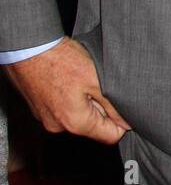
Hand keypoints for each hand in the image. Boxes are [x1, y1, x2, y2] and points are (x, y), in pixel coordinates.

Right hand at [1, 36, 130, 143]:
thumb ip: (113, 105)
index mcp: (76, 123)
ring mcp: (47, 118)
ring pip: (78, 115)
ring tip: (81, 79)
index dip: (122, 121)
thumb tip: (127, 123)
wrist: (29, 48)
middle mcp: (59, 127)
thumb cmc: (61, 61)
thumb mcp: (97, 80)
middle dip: (102, 107)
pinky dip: (70, 97)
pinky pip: (63, 108)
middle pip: (94, 125)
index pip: (110, 136)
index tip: (122, 102)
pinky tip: (69, 79)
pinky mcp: (40, 108)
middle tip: (99, 83)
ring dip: (85, 101)